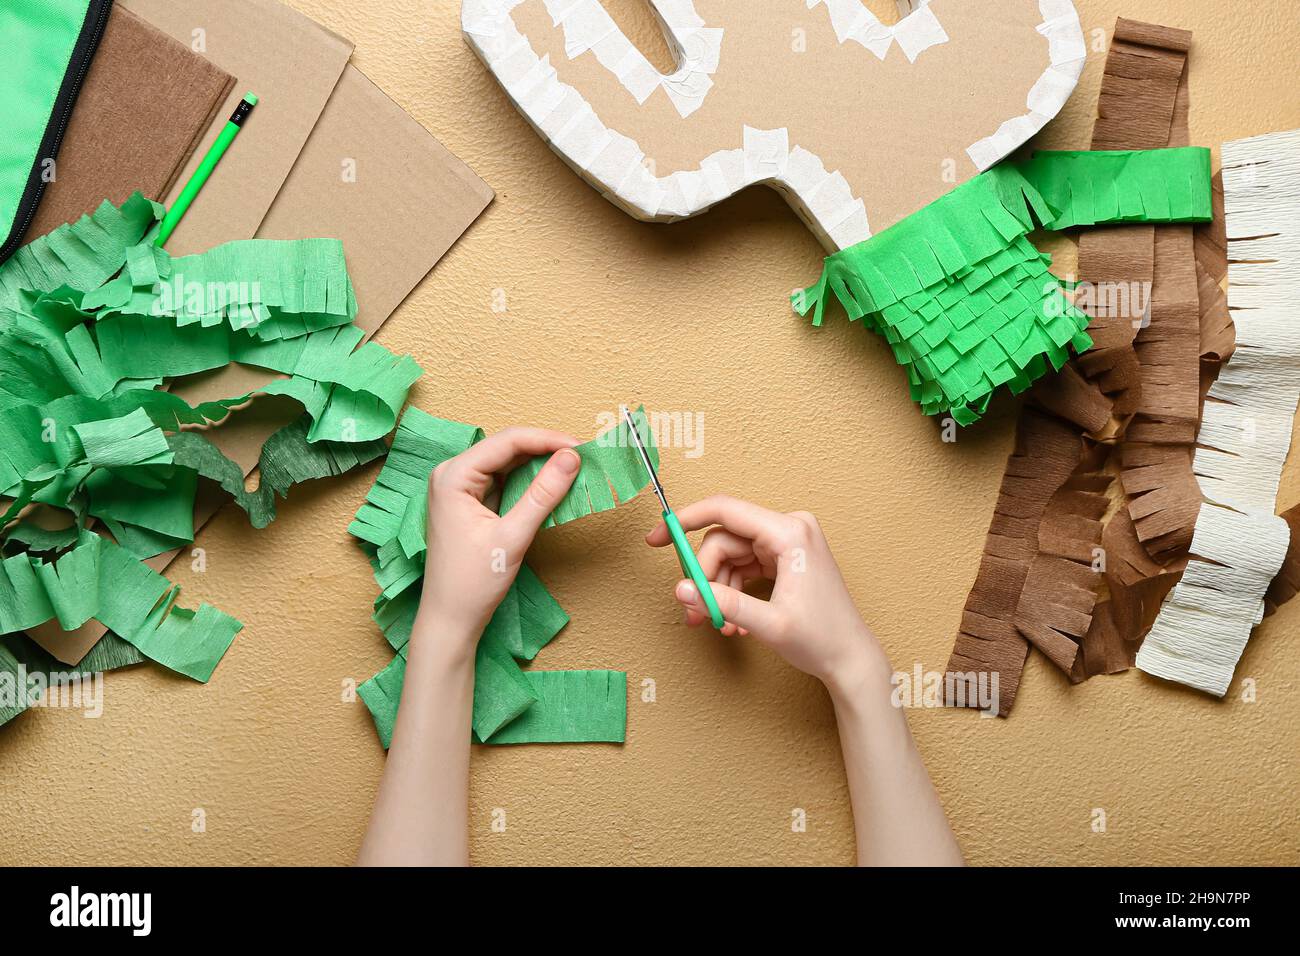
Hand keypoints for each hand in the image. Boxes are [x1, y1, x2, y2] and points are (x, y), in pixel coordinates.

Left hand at [418, 427, 581, 650]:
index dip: (547, 440)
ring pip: (507, 464)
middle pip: (506, 448)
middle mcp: (452, 475)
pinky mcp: (470, 503)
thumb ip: (543, 495)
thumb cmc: (472, 583)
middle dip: (545, 450)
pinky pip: (504, 482)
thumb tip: (571, 458)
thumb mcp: (513, 536)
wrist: (451, 619)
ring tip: (573, 468)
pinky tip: (552, 485)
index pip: (507, 442)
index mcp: (453, 476)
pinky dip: (529, 483)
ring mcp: (460, 489)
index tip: (581, 447)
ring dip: (540, 465)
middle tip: (583, 456)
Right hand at [645, 495, 887, 692]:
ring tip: (714, 624)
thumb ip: (723, 602)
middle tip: (694, 610)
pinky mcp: (784, 558)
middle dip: (704, 576)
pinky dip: (732, 591)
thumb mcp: (768, 624)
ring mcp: (787, 543)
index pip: (725, 511)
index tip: (657, 538)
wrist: (851, 658)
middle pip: (724, 540)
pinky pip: (744, 566)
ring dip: (717, 589)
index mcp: (790, 533)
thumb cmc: (822, 639)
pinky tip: (733, 621)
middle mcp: (789, 529)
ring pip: (730, 555)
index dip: (685, 521)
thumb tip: (682, 588)